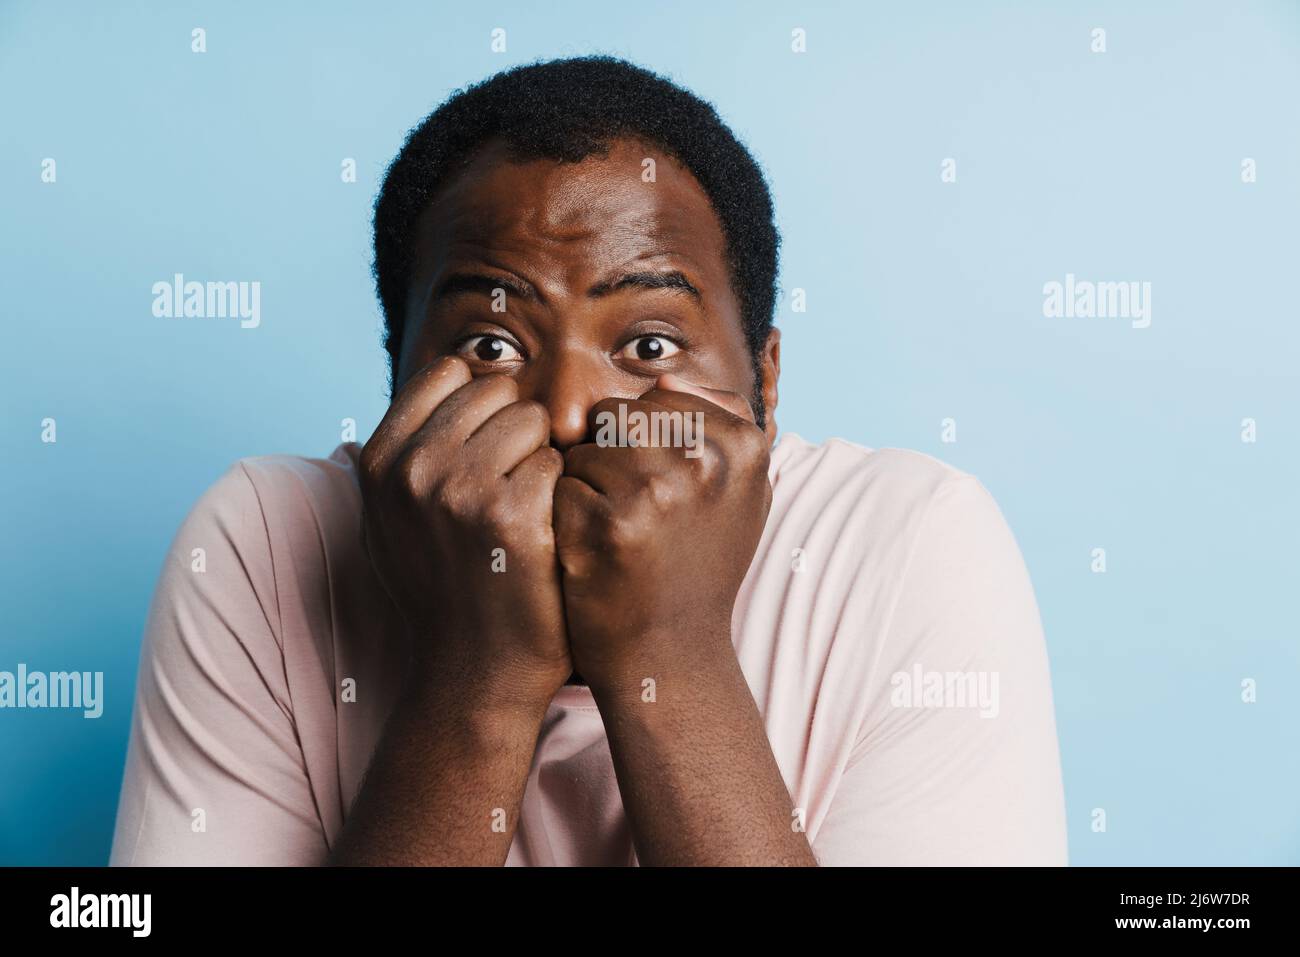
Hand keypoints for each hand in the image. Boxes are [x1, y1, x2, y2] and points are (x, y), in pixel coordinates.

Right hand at [359, 356, 570, 712]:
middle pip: (496, 390)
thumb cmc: (443, 591)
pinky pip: (557, 462)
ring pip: (532, 420)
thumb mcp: (391, 523)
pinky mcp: (513, 515)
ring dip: (541, 458)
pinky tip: (546, 534)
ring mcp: (462, 490)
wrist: (477, 670)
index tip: (487, 448)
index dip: (481, 404)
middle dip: (515, 430)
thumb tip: (412, 403)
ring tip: (527, 511)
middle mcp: (414, 469)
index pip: (449, 372)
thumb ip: (398, 458)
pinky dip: (562, 492)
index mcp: (381, 460)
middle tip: (512, 487)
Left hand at [552, 374, 772, 692]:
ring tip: (617, 534)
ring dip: (585, 486)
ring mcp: (661, 490)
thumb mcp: (737, 494)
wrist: (671, 655)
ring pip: (585, 447)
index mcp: (744, 445)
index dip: (646, 444)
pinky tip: (594, 555)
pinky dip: (565, 517)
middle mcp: (708, 461)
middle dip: (611, 460)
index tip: (669, 498)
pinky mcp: (613, 523)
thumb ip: (717, 426)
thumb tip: (665, 377)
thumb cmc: (695, 567)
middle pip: (618, 415)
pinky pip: (561, 483)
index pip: (661, 397)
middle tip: (638, 519)